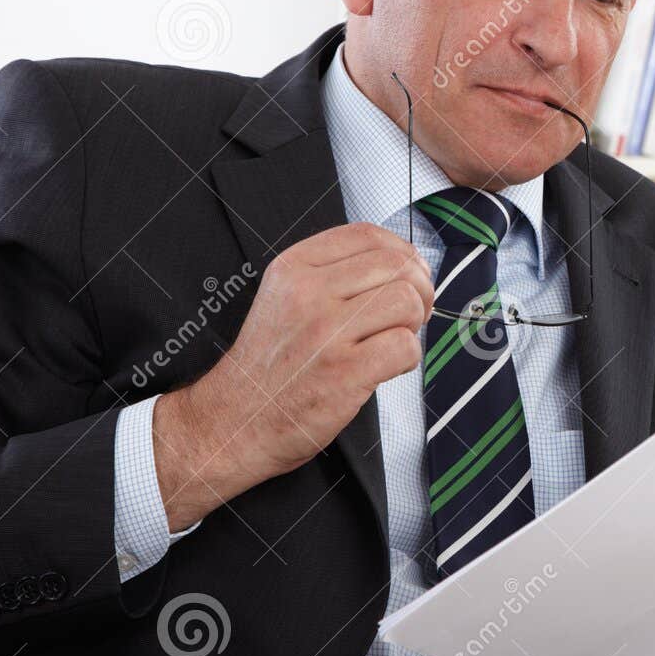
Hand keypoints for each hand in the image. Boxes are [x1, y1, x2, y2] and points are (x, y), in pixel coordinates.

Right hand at [152, 222, 432, 528]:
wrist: (235, 420)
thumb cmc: (268, 365)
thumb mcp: (284, 299)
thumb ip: (333, 275)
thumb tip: (401, 264)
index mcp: (293, 268)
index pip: (367, 235)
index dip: (402, 252)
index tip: (409, 272)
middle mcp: (308, 294)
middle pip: (396, 265)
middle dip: (419, 288)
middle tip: (414, 311)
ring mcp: (326, 333)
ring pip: (406, 302)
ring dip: (415, 323)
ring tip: (396, 338)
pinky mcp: (344, 372)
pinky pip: (405, 346)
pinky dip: (408, 357)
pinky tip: (388, 366)